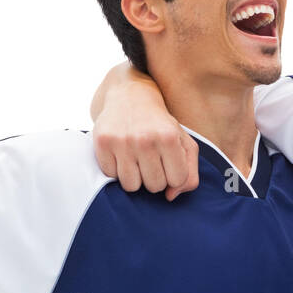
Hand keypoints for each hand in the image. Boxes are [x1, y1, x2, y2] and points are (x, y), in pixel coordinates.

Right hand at [92, 71, 199, 200]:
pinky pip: (111, 176)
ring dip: (135, 177)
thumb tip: (171, 196)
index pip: (177, 180)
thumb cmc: (161, 125)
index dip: (173, 175)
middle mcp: (145, 139)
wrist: (130, 95)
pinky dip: (116, 169)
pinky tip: (121, 154)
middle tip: (151, 160)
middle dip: (154, 177)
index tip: (168, 163)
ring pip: (131, 186)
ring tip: (136, 159)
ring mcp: (122, 141)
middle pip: (154, 186)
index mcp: (170, 137)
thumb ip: (190, 173)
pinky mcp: (102, 142)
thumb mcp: (184, 142)